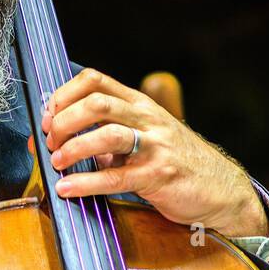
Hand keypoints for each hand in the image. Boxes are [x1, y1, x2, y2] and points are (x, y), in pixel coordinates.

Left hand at [42, 67, 268, 237]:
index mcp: (140, 104)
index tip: (47, 117)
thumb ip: (103, 139)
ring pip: (107, 134)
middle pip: (97, 103)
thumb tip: (55, 142)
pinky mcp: (159, 175)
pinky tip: (67, 188)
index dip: (63, 95)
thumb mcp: (142, 140)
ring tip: (56, 162)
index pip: (95, 80)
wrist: (222, 189)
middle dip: (63, 121)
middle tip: (49, 141)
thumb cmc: (175, 163)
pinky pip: (117, 176)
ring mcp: (156, 145)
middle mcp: (148, 118)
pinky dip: (85, 182)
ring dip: (73, 148)